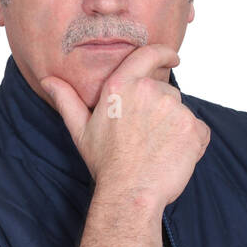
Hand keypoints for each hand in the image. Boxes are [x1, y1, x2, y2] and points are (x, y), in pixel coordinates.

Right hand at [40, 44, 209, 207]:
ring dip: (174, 126)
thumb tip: (48, 80)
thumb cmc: (106, 163)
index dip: (163, 53)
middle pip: (165, 90)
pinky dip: (191, 141)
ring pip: (180, 111)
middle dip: (159, 109)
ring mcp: (174, 108)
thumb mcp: (81, 129)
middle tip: (145, 136)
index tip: (172, 57)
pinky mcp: (193, 127)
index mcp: (121, 86)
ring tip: (156, 148)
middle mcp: (149, 91)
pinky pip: (198, 129)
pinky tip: (172, 155)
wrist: (130, 193)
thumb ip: (67, 100)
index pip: (148, 55)